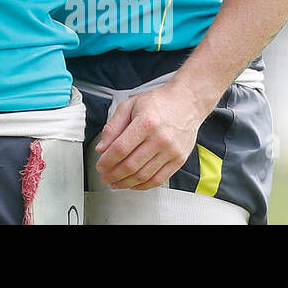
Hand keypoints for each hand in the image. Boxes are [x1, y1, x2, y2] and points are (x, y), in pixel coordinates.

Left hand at [93, 84, 211, 189]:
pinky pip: (159, 179)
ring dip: (126, 183)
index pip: (121, 148)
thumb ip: (113, 127)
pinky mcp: (179, 160)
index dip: (107, 161)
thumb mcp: (129, 106)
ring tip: (116, 182)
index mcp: (146, 123)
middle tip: (104, 177)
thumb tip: (102, 148)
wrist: (187, 102)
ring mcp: (171, 151)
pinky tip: (133, 184)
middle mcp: (160, 139)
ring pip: (144, 175)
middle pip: (131, 165)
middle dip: (113, 174)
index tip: (100, 166)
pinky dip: (143, 186)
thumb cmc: (158, 102)